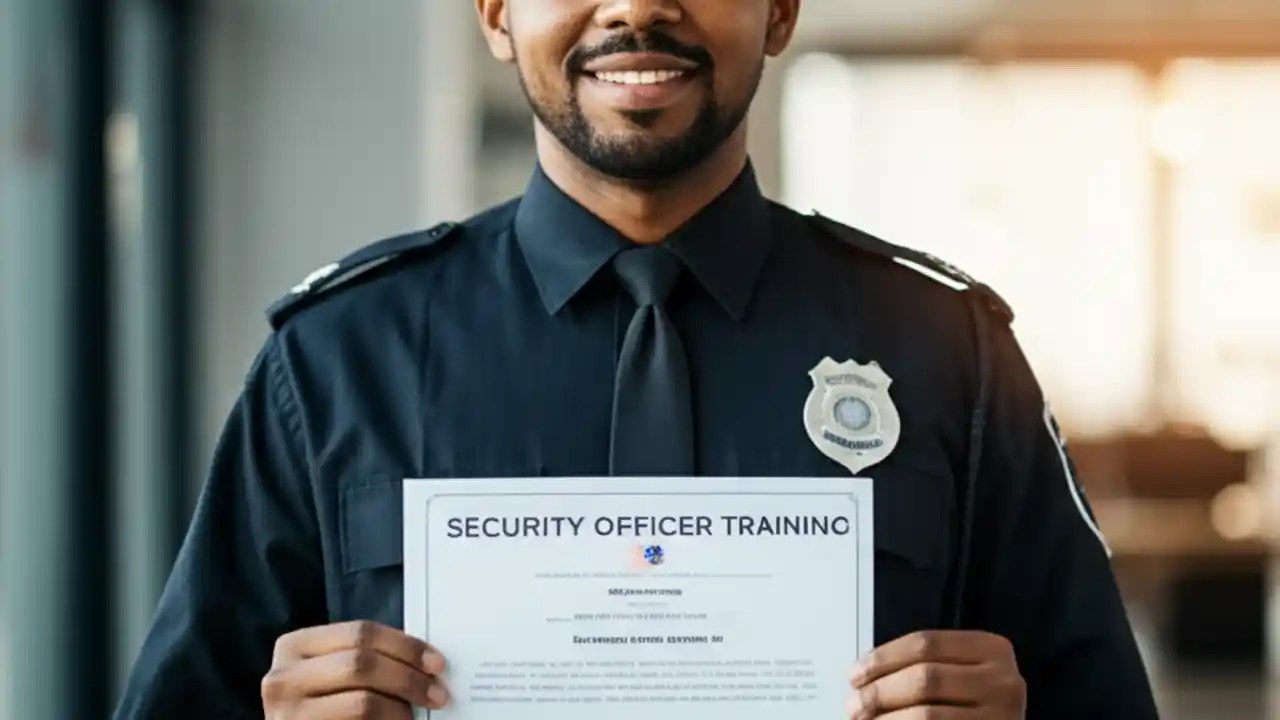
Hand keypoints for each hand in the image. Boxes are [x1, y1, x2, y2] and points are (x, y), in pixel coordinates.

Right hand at [261, 620, 449, 718]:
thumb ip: (364, 659)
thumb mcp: (331, 673)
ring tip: (414, 714)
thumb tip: (422, 661)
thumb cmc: (318, 705)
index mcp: (295, 646)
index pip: (359, 633)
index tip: (435, 661)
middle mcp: (283, 677)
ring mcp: (288, 713)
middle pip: (361, 664)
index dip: (404, 646)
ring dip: (399, 708)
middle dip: (407, 677)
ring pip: (362, 702)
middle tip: (437, 692)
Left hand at [847, 631, 1024, 718]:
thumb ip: (923, 666)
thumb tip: (864, 676)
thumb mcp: (959, 674)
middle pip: (924, 678)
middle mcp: (1003, 680)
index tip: (855, 674)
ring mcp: (1002, 715)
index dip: (883, 658)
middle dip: (881, 691)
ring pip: (927, 714)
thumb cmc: (974, 703)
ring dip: (887, 719)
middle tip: (854, 704)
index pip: (926, 643)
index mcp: (992, 648)